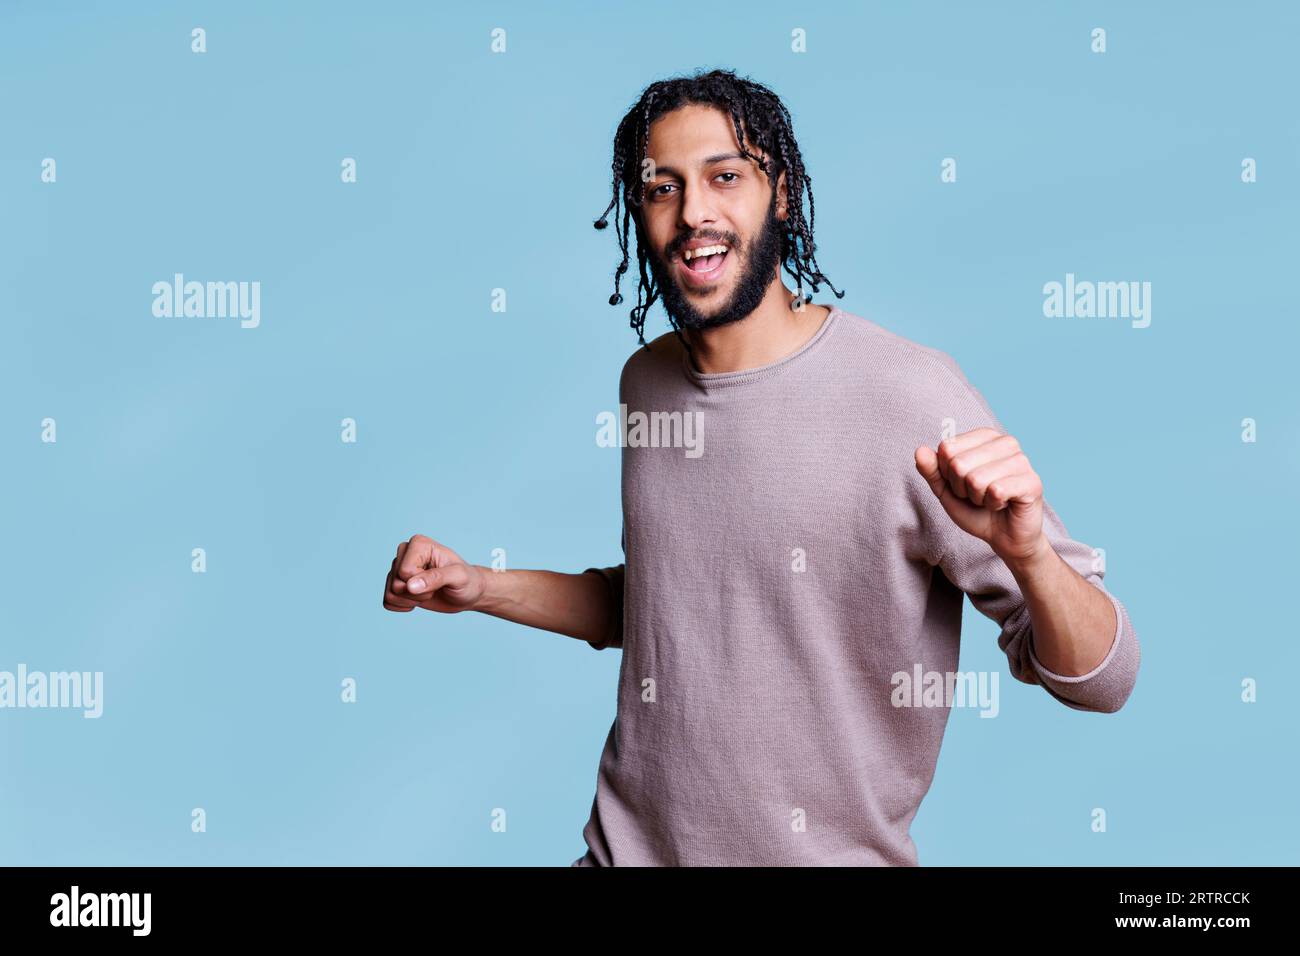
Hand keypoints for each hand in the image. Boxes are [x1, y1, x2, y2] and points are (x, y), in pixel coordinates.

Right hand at [382, 534, 485, 613]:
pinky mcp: (396, 584)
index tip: (440, 579)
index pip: (405, 571)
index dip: (423, 583)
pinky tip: (418, 600)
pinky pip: (387, 601)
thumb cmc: (467, 581)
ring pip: (391, 593)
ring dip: (412, 600)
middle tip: (436, 588)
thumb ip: (436, 578)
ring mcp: (398, 569)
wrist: (468, 593)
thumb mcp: (458, 577)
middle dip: (418, 593)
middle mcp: (405, 553)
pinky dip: (403, 606)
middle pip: (396, 583)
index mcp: (418, 543)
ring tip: (428, 592)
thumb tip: (410, 586)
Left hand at [914, 427, 1047, 564]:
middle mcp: (1005, 442)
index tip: (963, 484)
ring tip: (991, 500)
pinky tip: (1003, 504)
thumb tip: (919, 450)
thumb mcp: (946, 491)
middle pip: (958, 463)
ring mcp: (1021, 460)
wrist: (1004, 537)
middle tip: (978, 495)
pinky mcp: (1032, 481)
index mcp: (984, 436)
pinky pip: (996, 491)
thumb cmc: (976, 510)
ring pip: (976, 479)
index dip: (948, 475)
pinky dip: (993, 505)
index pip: (946, 448)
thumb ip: (932, 471)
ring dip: (978, 498)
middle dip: (962, 488)